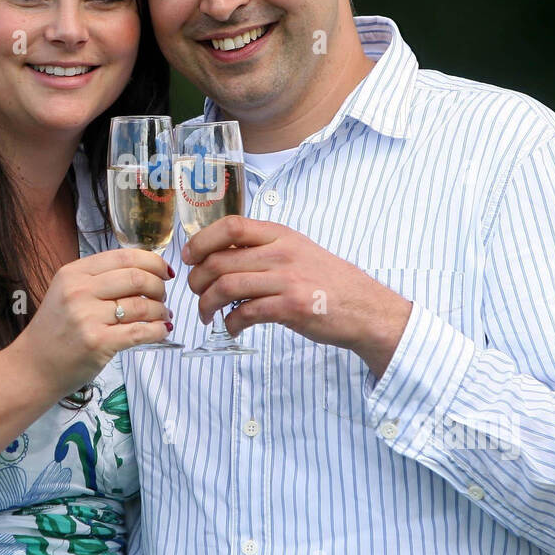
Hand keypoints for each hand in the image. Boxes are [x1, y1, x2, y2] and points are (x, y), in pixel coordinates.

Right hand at [13, 248, 173, 394]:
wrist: (33, 367)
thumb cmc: (55, 331)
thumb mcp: (67, 292)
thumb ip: (99, 279)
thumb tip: (144, 272)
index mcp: (73, 273)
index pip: (124, 257)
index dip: (152, 262)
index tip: (163, 271)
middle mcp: (79, 291)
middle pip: (137, 278)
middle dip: (159, 287)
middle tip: (162, 296)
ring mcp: (88, 317)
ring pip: (142, 305)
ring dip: (161, 311)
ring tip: (162, 316)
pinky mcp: (98, 343)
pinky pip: (140, 331)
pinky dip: (158, 330)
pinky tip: (161, 331)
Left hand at [181, 217, 412, 375]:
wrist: (365, 308)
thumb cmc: (328, 281)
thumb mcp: (297, 251)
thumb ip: (264, 249)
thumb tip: (220, 256)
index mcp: (280, 234)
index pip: (230, 226)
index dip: (201, 241)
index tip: (189, 258)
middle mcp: (282, 252)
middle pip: (219, 260)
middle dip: (197, 280)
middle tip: (196, 294)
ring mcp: (287, 279)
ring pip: (226, 287)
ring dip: (207, 304)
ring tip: (207, 315)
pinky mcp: (291, 307)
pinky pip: (245, 313)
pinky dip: (231, 323)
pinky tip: (232, 328)